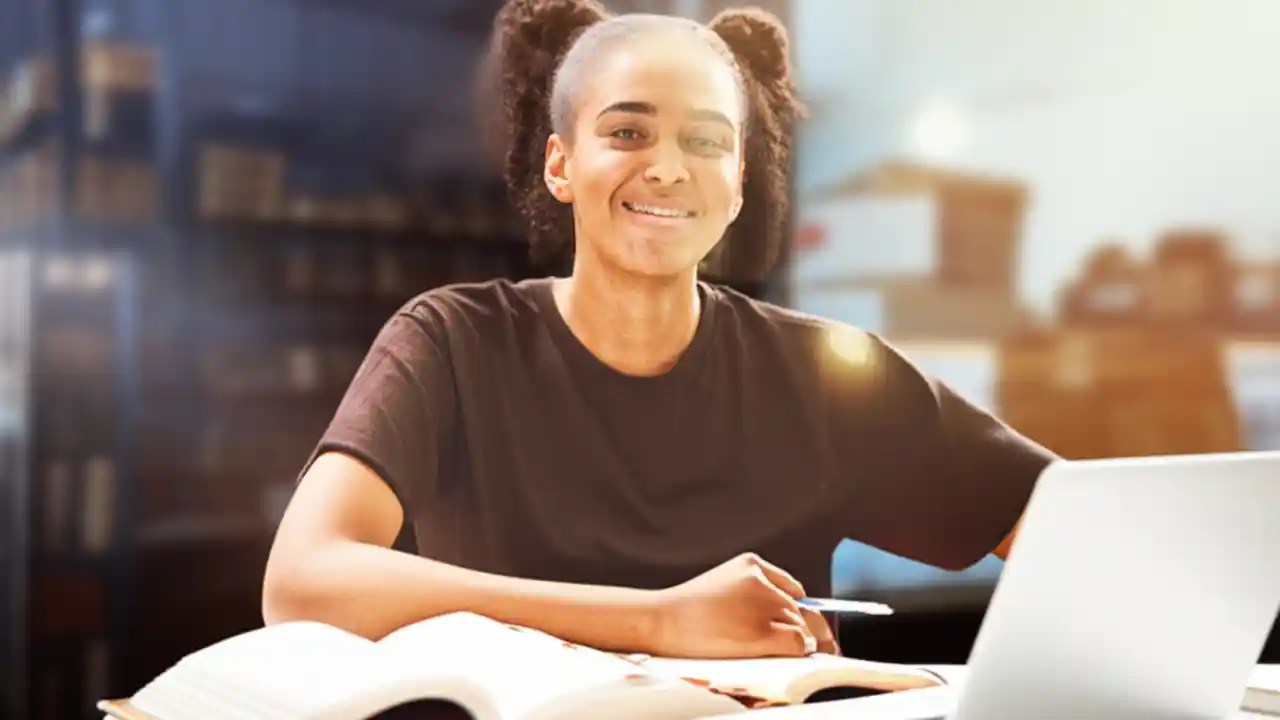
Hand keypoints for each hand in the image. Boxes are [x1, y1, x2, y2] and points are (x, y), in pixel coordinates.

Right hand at [647, 552, 837, 657]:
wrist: (660, 620)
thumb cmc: (687, 609)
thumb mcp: (723, 582)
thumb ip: (755, 591)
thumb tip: (794, 618)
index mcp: (752, 565)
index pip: (793, 590)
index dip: (800, 613)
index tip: (806, 629)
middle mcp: (761, 581)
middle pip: (800, 611)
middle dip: (804, 630)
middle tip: (813, 649)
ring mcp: (762, 606)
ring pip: (800, 627)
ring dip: (799, 642)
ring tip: (783, 653)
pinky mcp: (761, 632)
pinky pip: (797, 643)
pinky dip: (800, 651)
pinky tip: (791, 655)